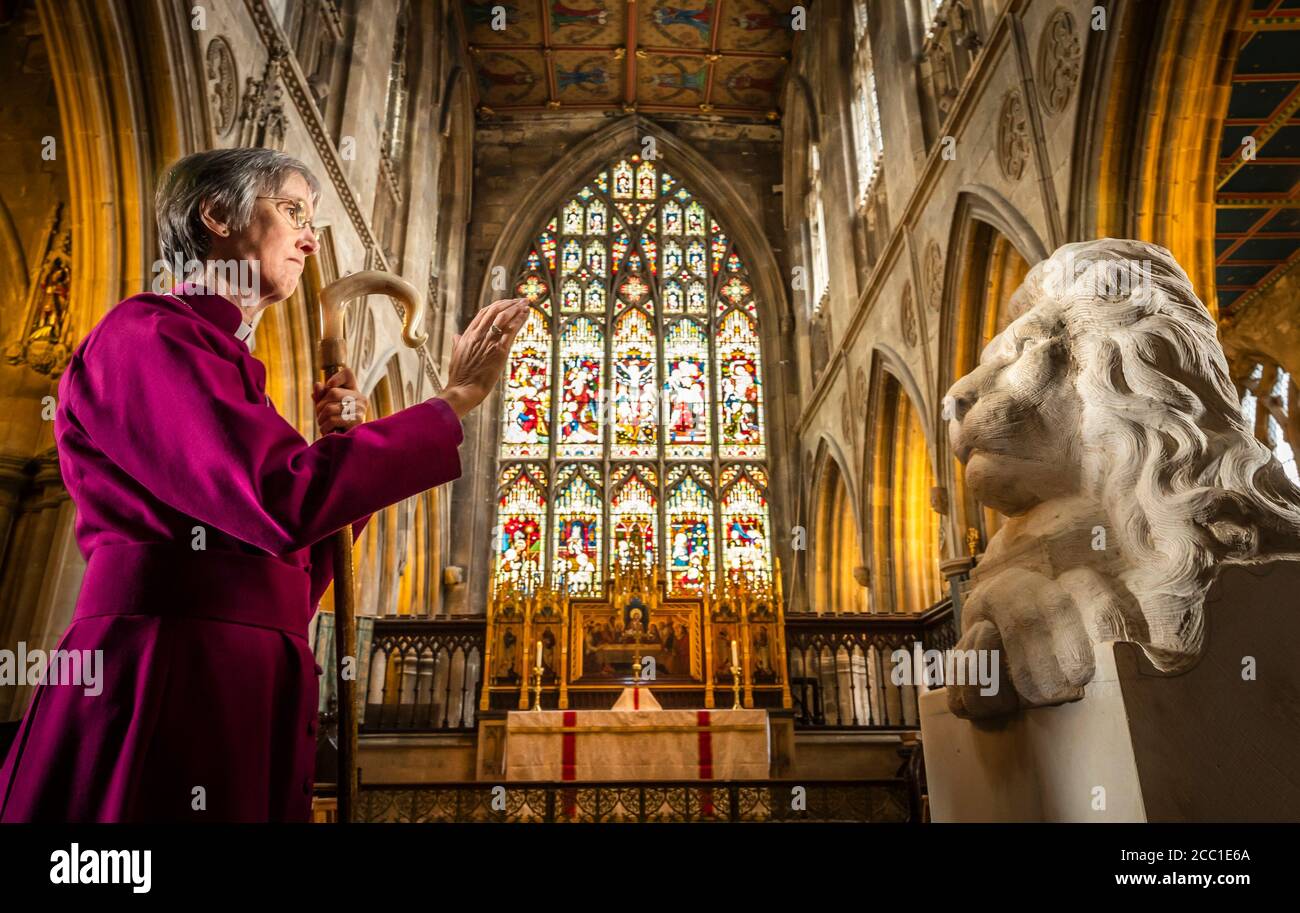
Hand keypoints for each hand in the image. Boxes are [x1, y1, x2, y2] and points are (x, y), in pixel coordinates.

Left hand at [313, 366, 368, 433]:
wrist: (347, 445)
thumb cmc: (336, 425)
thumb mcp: (327, 408)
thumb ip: (322, 396)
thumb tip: (318, 385)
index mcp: (355, 392)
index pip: (348, 373)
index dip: (335, 378)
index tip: (329, 389)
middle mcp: (361, 398)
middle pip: (333, 392)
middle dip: (320, 406)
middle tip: (320, 416)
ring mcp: (360, 410)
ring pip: (330, 408)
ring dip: (321, 419)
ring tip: (324, 425)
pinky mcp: (357, 422)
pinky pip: (332, 420)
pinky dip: (325, 427)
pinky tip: (328, 431)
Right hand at [438, 298, 529, 418]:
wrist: (463, 390)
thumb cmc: (459, 378)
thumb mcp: (456, 356)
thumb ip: (457, 344)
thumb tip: (455, 336)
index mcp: (468, 335)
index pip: (483, 313)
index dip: (496, 306)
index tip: (506, 303)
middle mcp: (478, 335)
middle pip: (494, 311)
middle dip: (509, 303)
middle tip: (520, 300)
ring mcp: (489, 342)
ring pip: (504, 318)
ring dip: (516, 308)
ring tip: (526, 303)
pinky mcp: (499, 351)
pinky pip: (511, 331)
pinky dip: (519, 321)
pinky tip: (526, 315)